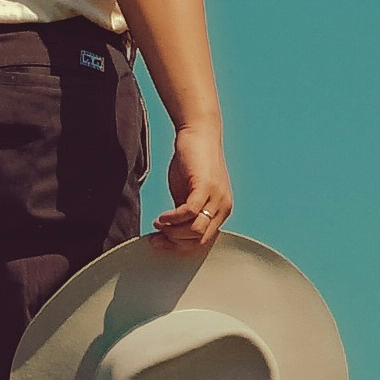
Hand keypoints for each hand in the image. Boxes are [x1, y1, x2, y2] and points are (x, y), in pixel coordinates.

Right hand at [156, 122, 234, 252]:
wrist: (198, 133)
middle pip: (199, 240)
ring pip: (195, 231)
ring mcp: (217, 197)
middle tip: (156, 236)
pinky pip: (190, 212)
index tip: (160, 243)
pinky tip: (162, 217)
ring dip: (173, 232)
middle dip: (174, 243)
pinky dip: (173, 219)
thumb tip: (169, 233)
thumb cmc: (192, 163)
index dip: (179, 246)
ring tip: (159, 224)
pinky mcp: (206, 186)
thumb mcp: (188, 193)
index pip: (202, 241)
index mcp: (221, 211)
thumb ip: (184, 213)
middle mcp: (223, 207)